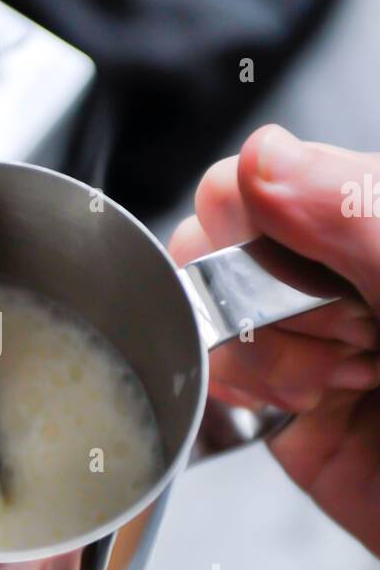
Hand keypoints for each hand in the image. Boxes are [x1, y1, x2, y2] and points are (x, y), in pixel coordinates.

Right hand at [170, 125, 379, 556]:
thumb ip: (355, 208)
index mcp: (369, 215)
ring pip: (207, 312)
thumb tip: (262, 159)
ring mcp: (301, 337)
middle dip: (273, 292)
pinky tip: (312, 404)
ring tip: (353, 377)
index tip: (326, 261)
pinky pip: (211, 380)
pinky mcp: (281, 410)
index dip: (264, 219)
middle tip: (360, 326)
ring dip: (276, 351)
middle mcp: (331, 268)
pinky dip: (250, 391)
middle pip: (219, 242)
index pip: (261, 176)